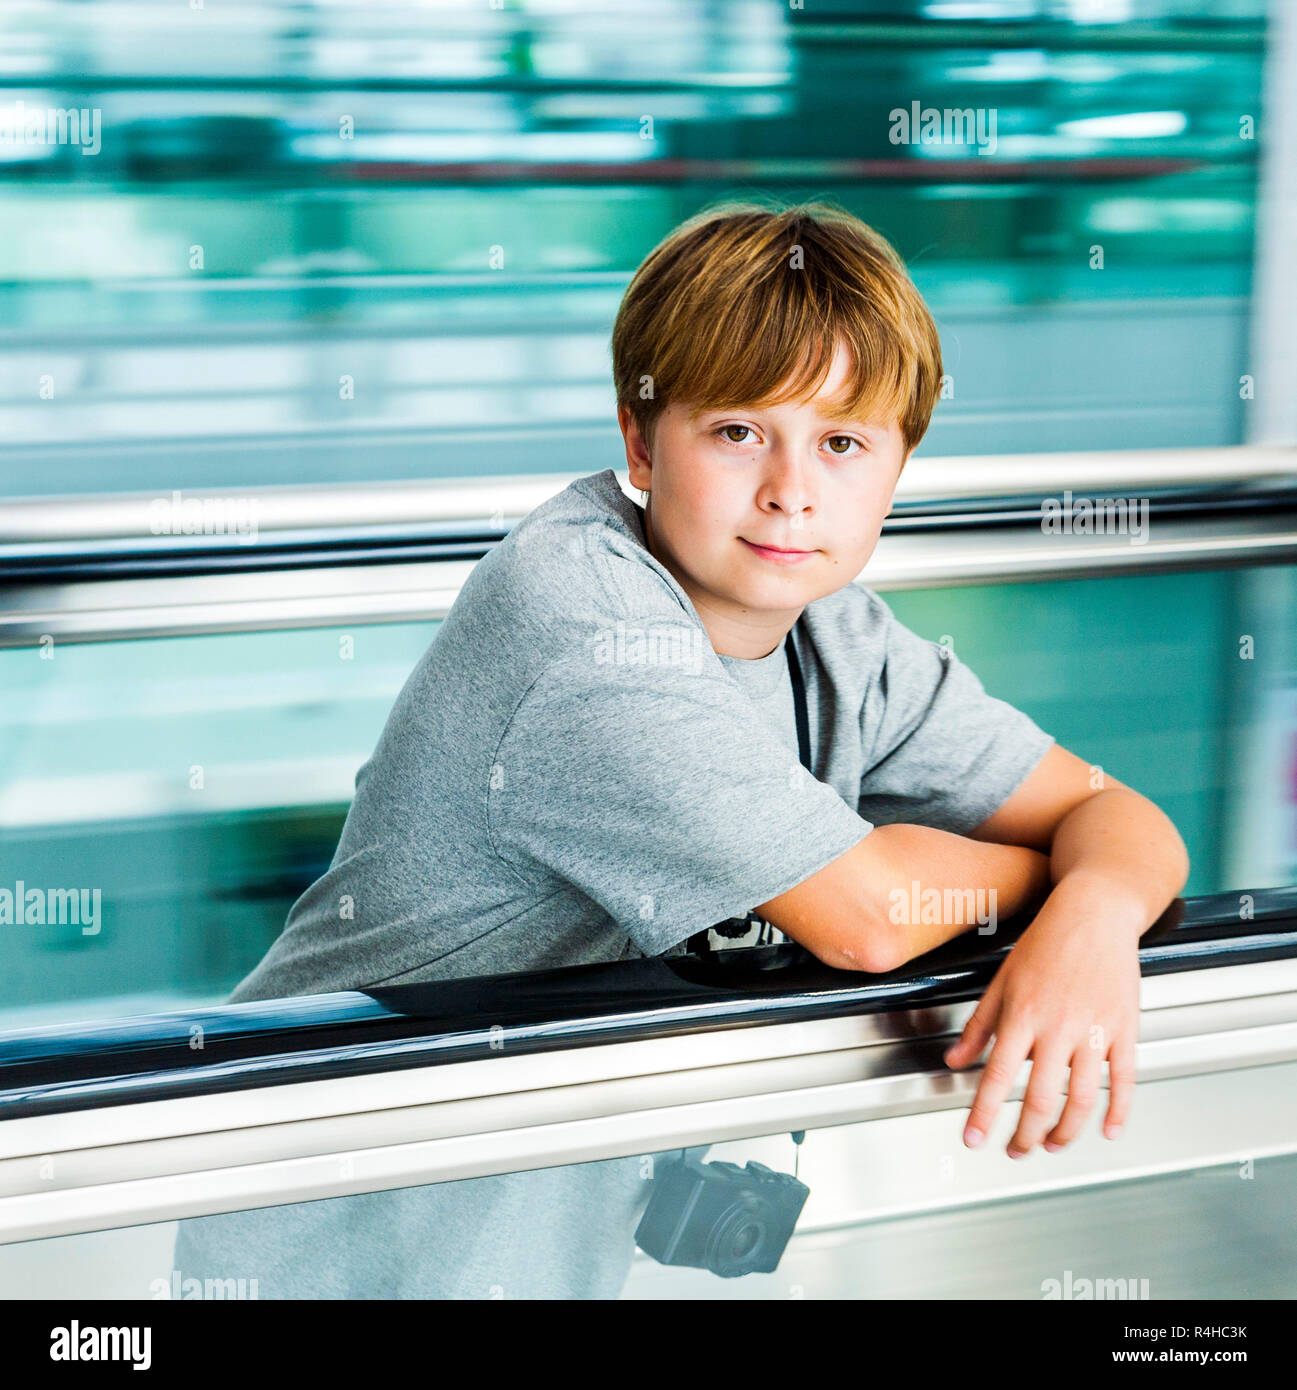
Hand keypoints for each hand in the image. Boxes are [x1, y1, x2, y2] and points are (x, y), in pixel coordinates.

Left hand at [942, 874, 1144, 1156]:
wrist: (1094, 912)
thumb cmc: (1045, 942)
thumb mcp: (1001, 980)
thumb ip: (979, 1025)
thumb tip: (955, 1060)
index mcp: (1022, 1014)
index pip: (998, 1075)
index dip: (984, 1113)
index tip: (973, 1138)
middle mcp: (1057, 1026)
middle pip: (1041, 1098)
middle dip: (1025, 1134)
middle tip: (1015, 1152)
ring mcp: (1094, 1030)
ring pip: (1082, 1099)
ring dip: (1066, 1132)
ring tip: (1052, 1145)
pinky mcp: (1125, 1029)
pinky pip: (1124, 1081)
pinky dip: (1118, 1112)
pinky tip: (1106, 1130)